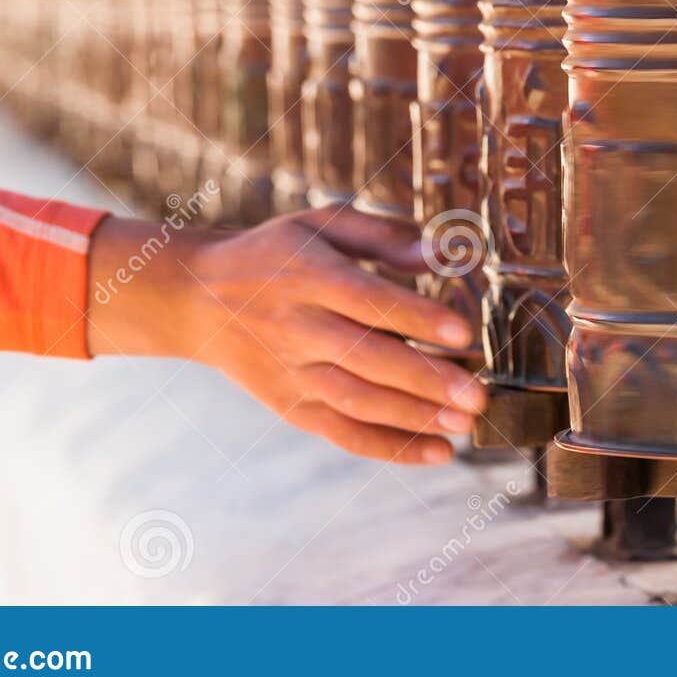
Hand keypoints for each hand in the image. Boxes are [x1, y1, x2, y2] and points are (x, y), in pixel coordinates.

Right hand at [86, 205, 486, 464]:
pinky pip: (343, 433)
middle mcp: (299, 328)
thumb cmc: (278, 252)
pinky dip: (391, 448)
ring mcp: (292, 372)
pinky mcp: (290, 406)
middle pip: (368, 359)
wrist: (199, 297)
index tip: (463, 333)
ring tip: (465, 426)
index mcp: (310, 276)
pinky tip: (437, 453)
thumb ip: (385, 235)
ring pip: (358, 402)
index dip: (417, 317)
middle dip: (426, 381)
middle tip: (477, 396)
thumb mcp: (323, 223)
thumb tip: (442, 255)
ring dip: (415, 418)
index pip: (369, 301)